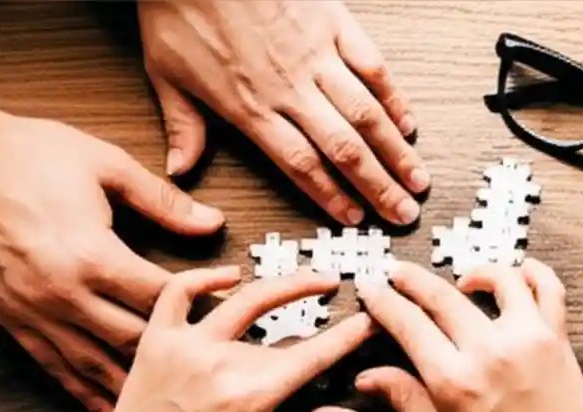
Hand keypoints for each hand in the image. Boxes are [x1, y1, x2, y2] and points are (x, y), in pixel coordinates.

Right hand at [0, 104, 224, 411]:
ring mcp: (36, 315)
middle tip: (216, 361)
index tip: (235, 302)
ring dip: (139, 388)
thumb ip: (162, 201)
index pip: (163, 296)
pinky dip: (88, 395)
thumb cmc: (28, 155)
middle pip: (137, 341)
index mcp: (92, 256)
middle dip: (180, 352)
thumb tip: (211, 222)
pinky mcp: (14, 323)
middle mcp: (65, 296)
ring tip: (177, 405)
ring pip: (99, 367)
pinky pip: (58, 371)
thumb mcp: (105, 164)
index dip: (205, 301)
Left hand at [61, 268, 373, 411]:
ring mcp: (184, 346)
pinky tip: (231, 275)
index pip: (314, 355)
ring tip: (313, 279)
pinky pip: (179, 293)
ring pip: (244, 300)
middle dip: (318, 321)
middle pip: (282, 333)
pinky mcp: (155, 342)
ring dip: (284, 285)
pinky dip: (205, 278)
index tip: (369, 322)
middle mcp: (218, 363)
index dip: (347, 337)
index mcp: (249, 398)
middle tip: (344, 308)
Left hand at [138, 0, 427, 225]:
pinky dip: (394, 95)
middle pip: (343, 148)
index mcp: (249, 107)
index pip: (300, 164)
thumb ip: (182, 125)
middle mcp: (289, 88)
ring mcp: (315, 55)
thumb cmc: (179, 6)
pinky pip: (371, 64)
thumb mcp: (165, 71)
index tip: (355, 220)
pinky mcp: (332, 22)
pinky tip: (409, 122)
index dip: (331, 196)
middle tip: (404, 213)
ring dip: (395, 151)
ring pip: (365, 113)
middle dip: (377, 187)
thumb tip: (181, 170)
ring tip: (417, 180)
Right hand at [354, 261, 582, 411]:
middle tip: (395, 272)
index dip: (383, 302)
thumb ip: (407, 403)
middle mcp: (490, 351)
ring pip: (497, 280)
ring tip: (460, 281)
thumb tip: (368, 377)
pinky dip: (532, 272)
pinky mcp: (557, 337)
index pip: (408, 325)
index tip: (369, 288)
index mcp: (455, 382)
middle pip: (441, 296)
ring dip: (472, 272)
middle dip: (411, 279)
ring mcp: (527, 338)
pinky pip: (547, 287)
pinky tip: (517, 275)